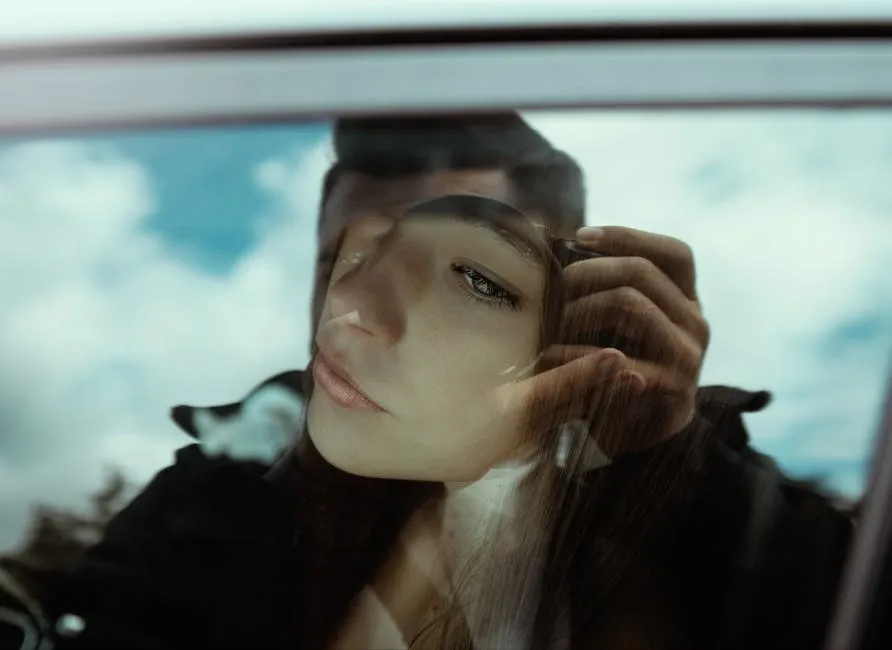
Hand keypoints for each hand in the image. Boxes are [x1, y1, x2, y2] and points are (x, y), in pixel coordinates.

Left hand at [503, 226, 709, 458]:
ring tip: (546, 323)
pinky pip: (620, 358)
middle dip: (587, 272)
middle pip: (642, 273)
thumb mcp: (620, 327)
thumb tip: (554, 245)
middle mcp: (696, 323)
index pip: (674, 254)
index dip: (628, 237)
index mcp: (686, 302)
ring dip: (579, 309)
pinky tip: (549, 358)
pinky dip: (576, 354)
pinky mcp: (671, 388)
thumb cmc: (619, 371)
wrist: (640, 437)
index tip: (579, 236)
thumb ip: (606, 292)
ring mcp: (688, 355)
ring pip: (631, 304)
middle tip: (549, 288)